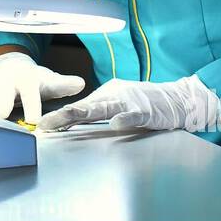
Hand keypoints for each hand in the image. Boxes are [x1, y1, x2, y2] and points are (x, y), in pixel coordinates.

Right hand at [0, 52, 85, 123]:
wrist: (12, 67)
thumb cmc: (33, 79)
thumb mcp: (49, 81)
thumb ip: (63, 84)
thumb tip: (80, 83)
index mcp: (26, 81)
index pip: (30, 95)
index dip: (32, 107)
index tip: (34, 120)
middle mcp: (7, 83)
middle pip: (3, 96)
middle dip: (2, 105)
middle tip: (2, 114)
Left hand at [36, 74, 220, 131]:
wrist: (178, 99)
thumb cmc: (145, 104)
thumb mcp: (118, 105)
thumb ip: (99, 112)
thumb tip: (72, 119)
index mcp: (107, 94)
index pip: (79, 107)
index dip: (60, 117)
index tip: (41, 127)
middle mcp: (115, 95)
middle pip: (85, 107)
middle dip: (62, 116)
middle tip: (43, 125)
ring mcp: (131, 102)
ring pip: (104, 108)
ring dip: (85, 114)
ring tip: (67, 117)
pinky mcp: (147, 112)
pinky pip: (135, 116)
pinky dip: (125, 120)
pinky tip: (116, 125)